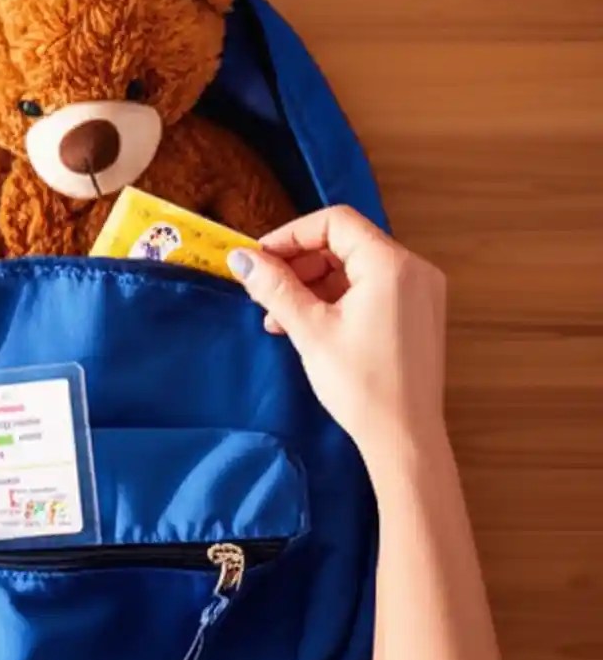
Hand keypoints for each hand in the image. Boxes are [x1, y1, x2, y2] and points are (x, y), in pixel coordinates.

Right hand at [228, 206, 448, 461]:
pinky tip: (307, 326)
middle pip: (345, 244)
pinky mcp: (417, 313)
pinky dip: (336, 300)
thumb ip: (275, 287)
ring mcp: (420, 291)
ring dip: (313, 285)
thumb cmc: (360, 384)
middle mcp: (413, 269)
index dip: (290, 235)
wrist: (404, 437)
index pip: (334, 222)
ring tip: (279, 318)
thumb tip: (240, 258)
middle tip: (264, 291)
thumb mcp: (309, 330)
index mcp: (390, 265)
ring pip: (355, 269)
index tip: (258, 260)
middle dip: (299, 264)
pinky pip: (371, 290)